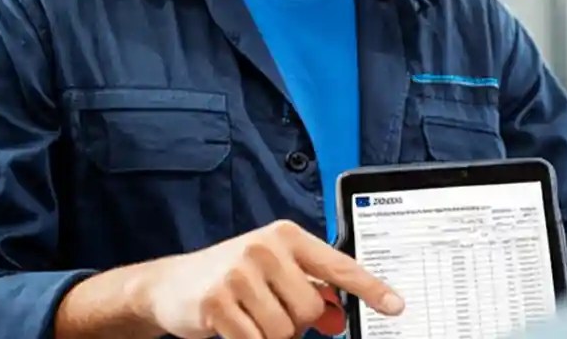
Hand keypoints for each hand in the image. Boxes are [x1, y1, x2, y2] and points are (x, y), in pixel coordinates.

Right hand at [142, 220, 402, 338]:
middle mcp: (265, 248)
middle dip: (297, 323)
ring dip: (271, 336)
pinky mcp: (216, 302)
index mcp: (287, 236)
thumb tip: (339, 319)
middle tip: (270, 311)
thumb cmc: (233, 277)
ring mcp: (239, 273)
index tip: (396, 306)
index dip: (370, 289)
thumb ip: (312, 292)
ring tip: (251, 317)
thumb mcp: (275, 275)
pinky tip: (234, 327)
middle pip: (311, 309)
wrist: (171, 284)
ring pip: (285, 331)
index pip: (339, 266)